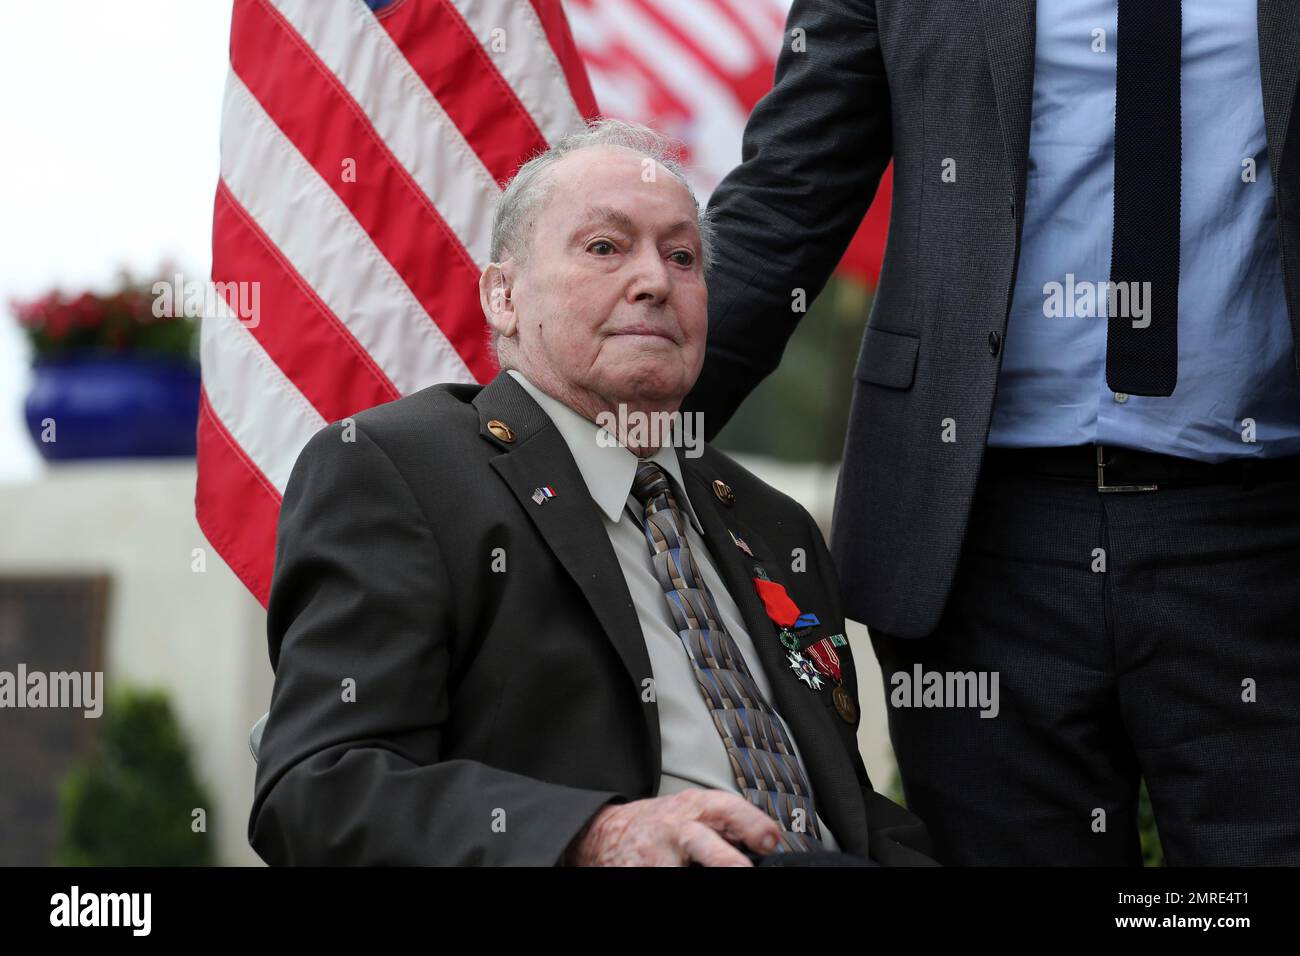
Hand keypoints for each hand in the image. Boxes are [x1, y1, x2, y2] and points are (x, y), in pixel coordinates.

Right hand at [563, 789, 782, 865]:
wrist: (605, 835)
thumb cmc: (658, 825)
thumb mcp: (692, 812)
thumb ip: (725, 825)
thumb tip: (765, 846)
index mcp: (694, 808)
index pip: (727, 808)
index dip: (752, 823)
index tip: (770, 840)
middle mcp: (675, 829)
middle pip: (703, 844)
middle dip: (727, 861)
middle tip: (744, 871)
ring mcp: (657, 857)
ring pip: (681, 871)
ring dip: (698, 874)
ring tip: (709, 870)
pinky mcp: (642, 875)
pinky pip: (666, 881)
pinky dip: (679, 878)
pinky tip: (683, 873)